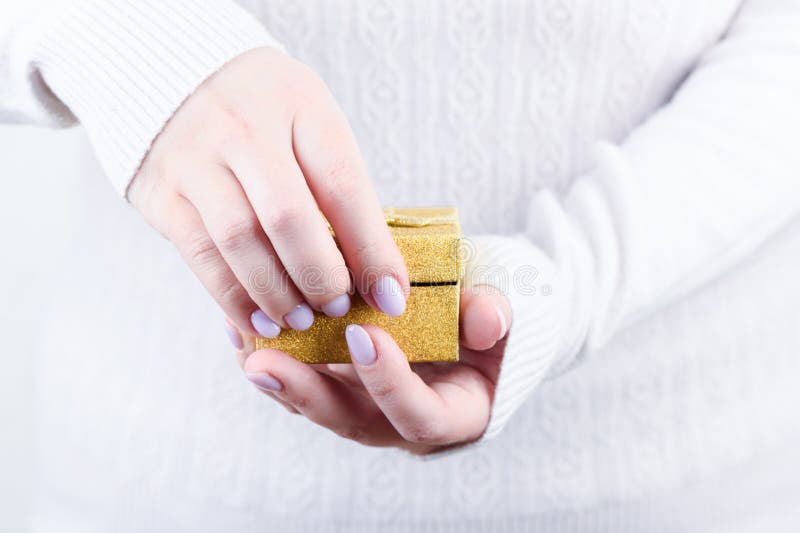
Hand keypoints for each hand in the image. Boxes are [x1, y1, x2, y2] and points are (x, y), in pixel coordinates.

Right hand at [129, 47, 407, 336]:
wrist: (172, 74)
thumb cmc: (265, 112)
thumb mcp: (309, 122)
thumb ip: (336, 188)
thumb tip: (375, 276)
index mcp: (299, 104)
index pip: (343, 185)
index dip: (371, 250)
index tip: (391, 297)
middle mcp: (244, 127)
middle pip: (288, 217)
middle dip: (321, 276)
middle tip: (338, 308)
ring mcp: (195, 158)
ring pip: (240, 240)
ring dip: (276, 293)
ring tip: (301, 321)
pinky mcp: (162, 191)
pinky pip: (200, 255)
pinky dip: (232, 297)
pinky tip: (257, 321)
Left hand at [231, 285, 510, 454]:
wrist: (470, 319)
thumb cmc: (489, 320)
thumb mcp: (505, 314)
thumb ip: (496, 315)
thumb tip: (487, 321)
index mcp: (453, 414)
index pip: (418, 416)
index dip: (390, 382)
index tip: (363, 334)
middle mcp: (402, 421)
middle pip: (351, 420)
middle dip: (305, 392)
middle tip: (263, 363)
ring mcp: (368, 404)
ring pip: (316, 401)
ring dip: (277, 373)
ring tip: (240, 338)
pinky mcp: (342, 382)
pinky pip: (303, 375)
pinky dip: (274, 352)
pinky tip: (240, 324)